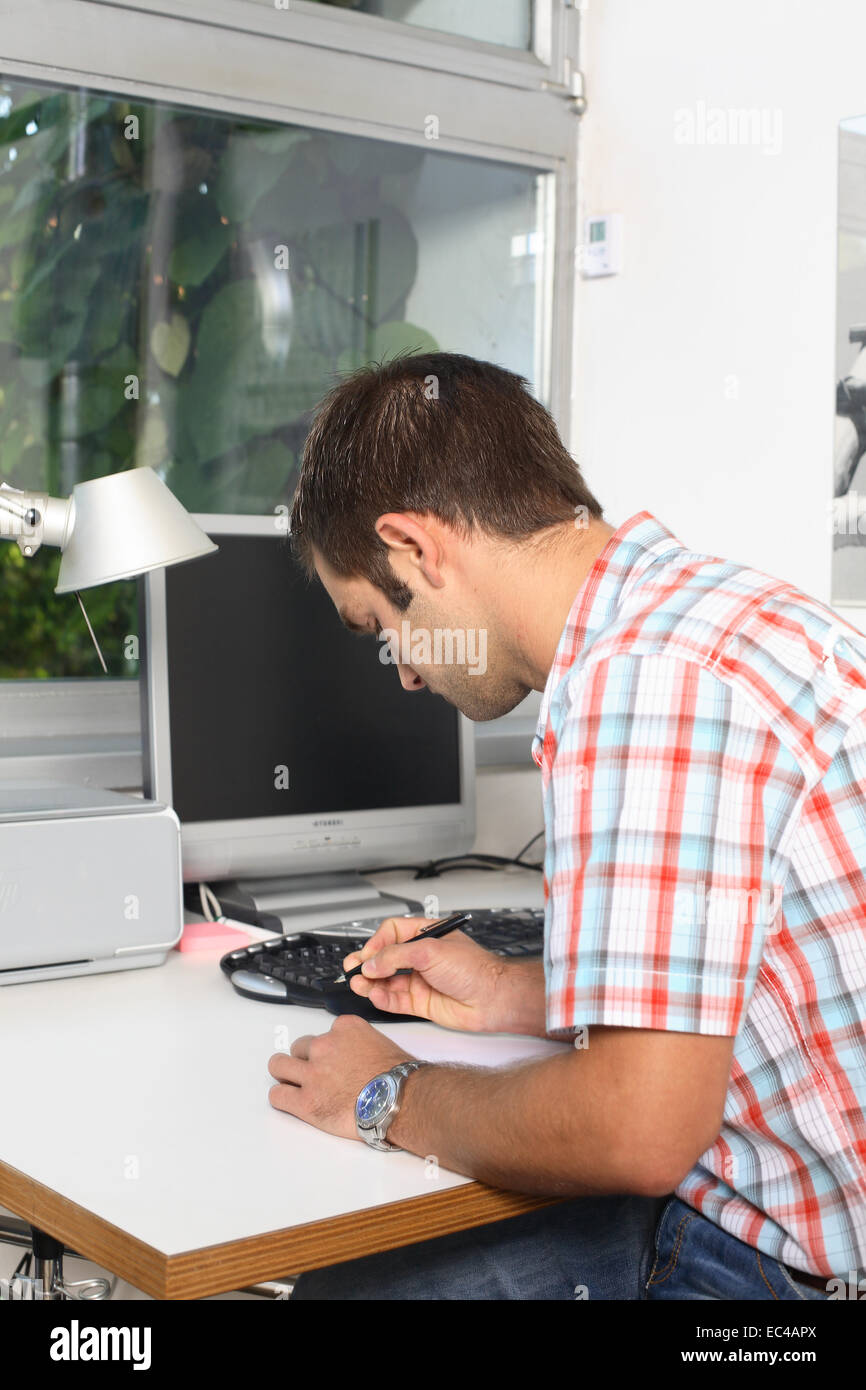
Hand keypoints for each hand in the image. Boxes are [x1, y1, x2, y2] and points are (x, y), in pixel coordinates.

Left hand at [267, 1014, 415, 1139]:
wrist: (401, 1100)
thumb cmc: (399, 1078)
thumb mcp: (382, 1044)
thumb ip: (360, 1045)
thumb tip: (358, 1057)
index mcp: (344, 1028)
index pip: (324, 1034)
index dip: (327, 1050)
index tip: (332, 1060)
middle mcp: (324, 1046)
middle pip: (299, 1048)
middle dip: (305, 1060)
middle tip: (315, 1075)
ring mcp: (312, 1073)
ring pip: (278, 1066)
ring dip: (285, 1074)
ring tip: (292, 1084)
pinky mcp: (306, 1101)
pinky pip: (277, 1096)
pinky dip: (282, 1098)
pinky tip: (290, 1101)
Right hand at [340, 915, 513, 1032]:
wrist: (493, 999)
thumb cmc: (475, 969)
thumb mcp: (430, 951)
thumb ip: (396, 956)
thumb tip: (372, 963)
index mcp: (426, 936)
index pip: (392, 933)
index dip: (377, 943)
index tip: (368, 954)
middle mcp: (421, 957)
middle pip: (385, 958)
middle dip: (367, 964)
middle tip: (352, 969)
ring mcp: (420, 980)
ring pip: (386, 980)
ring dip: (370, 982)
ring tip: (358, 984)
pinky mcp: (420, 1002)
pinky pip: (394, 1000)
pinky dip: (381, 998)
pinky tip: (374, 995)